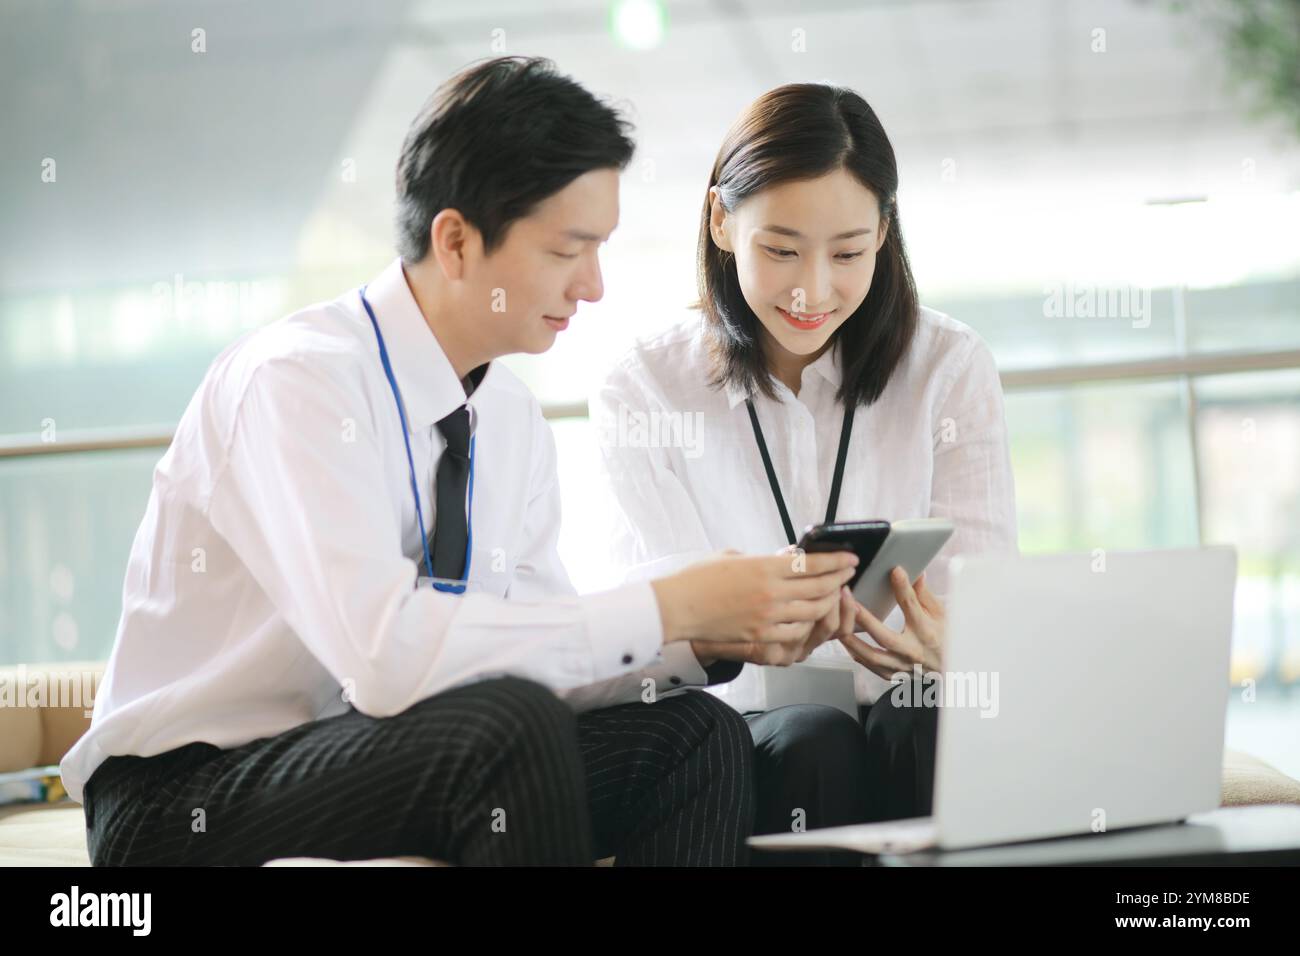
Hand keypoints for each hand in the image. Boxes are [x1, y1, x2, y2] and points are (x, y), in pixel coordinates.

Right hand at [651, 549, 858, 646]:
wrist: (676, 607)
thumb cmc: (698, 578)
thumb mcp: (731, 557)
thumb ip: (761, 559)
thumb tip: (782, 559)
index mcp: (764, 567)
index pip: (813, 564)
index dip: (837, 561)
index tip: (850, 558)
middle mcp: (771, 592)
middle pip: (820, 587)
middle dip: (839, 579)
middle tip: (847, 573)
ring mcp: (768, 617)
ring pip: (813, 611)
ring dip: (828, 602)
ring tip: (833, 594)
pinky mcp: (761, 637)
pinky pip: (796, 632)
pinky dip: (808, 624)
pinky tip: (810, 616)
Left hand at [837, 567, 946, 679]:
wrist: (953, 670)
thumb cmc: (946, 639)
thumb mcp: (941, 614)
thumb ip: (924, 595)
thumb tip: (916, 572)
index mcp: (927, 632)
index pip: (913, 607)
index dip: (903, 587)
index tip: (895, 571)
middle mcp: (913, 651)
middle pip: (884, 637)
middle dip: (863, 617)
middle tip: (848, 599)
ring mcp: (901, 666)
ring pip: (871, 656)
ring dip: (851, 639)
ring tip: (836, 621)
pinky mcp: (892, 675)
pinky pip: (869, 665)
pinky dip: (854, 652)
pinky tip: (844, 640)